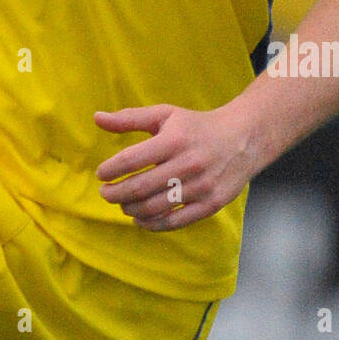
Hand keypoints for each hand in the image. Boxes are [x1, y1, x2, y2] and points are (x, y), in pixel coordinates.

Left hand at [94, 104, 254, 230]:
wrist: (242, 138)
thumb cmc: (196, 126)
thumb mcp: (164, 115)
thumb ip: (129, 118)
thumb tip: (96, 118)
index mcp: (173, 140)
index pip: (130, 160)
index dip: (110, 170)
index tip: (101, 174)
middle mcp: (187, 164)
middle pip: (139, 187)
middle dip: (115, 193)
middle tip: (105, 192)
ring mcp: (200, 187)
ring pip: (154, 207)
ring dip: (130, 209)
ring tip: (122, 203)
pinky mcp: (210, 204)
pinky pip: (174, 221)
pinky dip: (152, 224)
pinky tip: (140, 218)